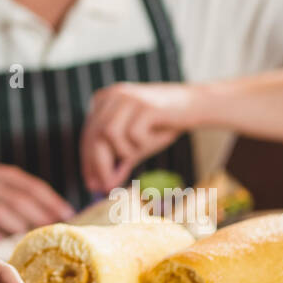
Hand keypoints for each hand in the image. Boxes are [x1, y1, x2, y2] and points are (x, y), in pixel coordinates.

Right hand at [0, 163, 75, 246]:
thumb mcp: (13, 206)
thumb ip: (35, 207)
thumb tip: (69, 218)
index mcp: (1, 176)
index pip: (31, 186)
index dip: (51, 201)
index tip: (68, 216)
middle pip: (18, 198)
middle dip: (39, 216)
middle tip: (55, 232)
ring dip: (21, 227)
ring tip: (36, 241)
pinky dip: (4, 241)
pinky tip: (16, 250)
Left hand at [80, 82, 199, 194]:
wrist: (195, 105)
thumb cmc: (162, 125)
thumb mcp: (136, 144)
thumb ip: (118, 161)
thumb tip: (103, 186)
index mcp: (104, 100)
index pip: (88, 135)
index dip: (87, 161)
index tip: (90, 184)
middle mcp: (113, 95)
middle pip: (95, 136)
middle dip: (99, 165)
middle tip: (105, 187)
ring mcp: (129, 98)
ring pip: (110, 135)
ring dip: (125, 152)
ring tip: (142, 150)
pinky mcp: (145, 104)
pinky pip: (134, 134)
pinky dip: (144, 143)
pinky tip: (157, 136)